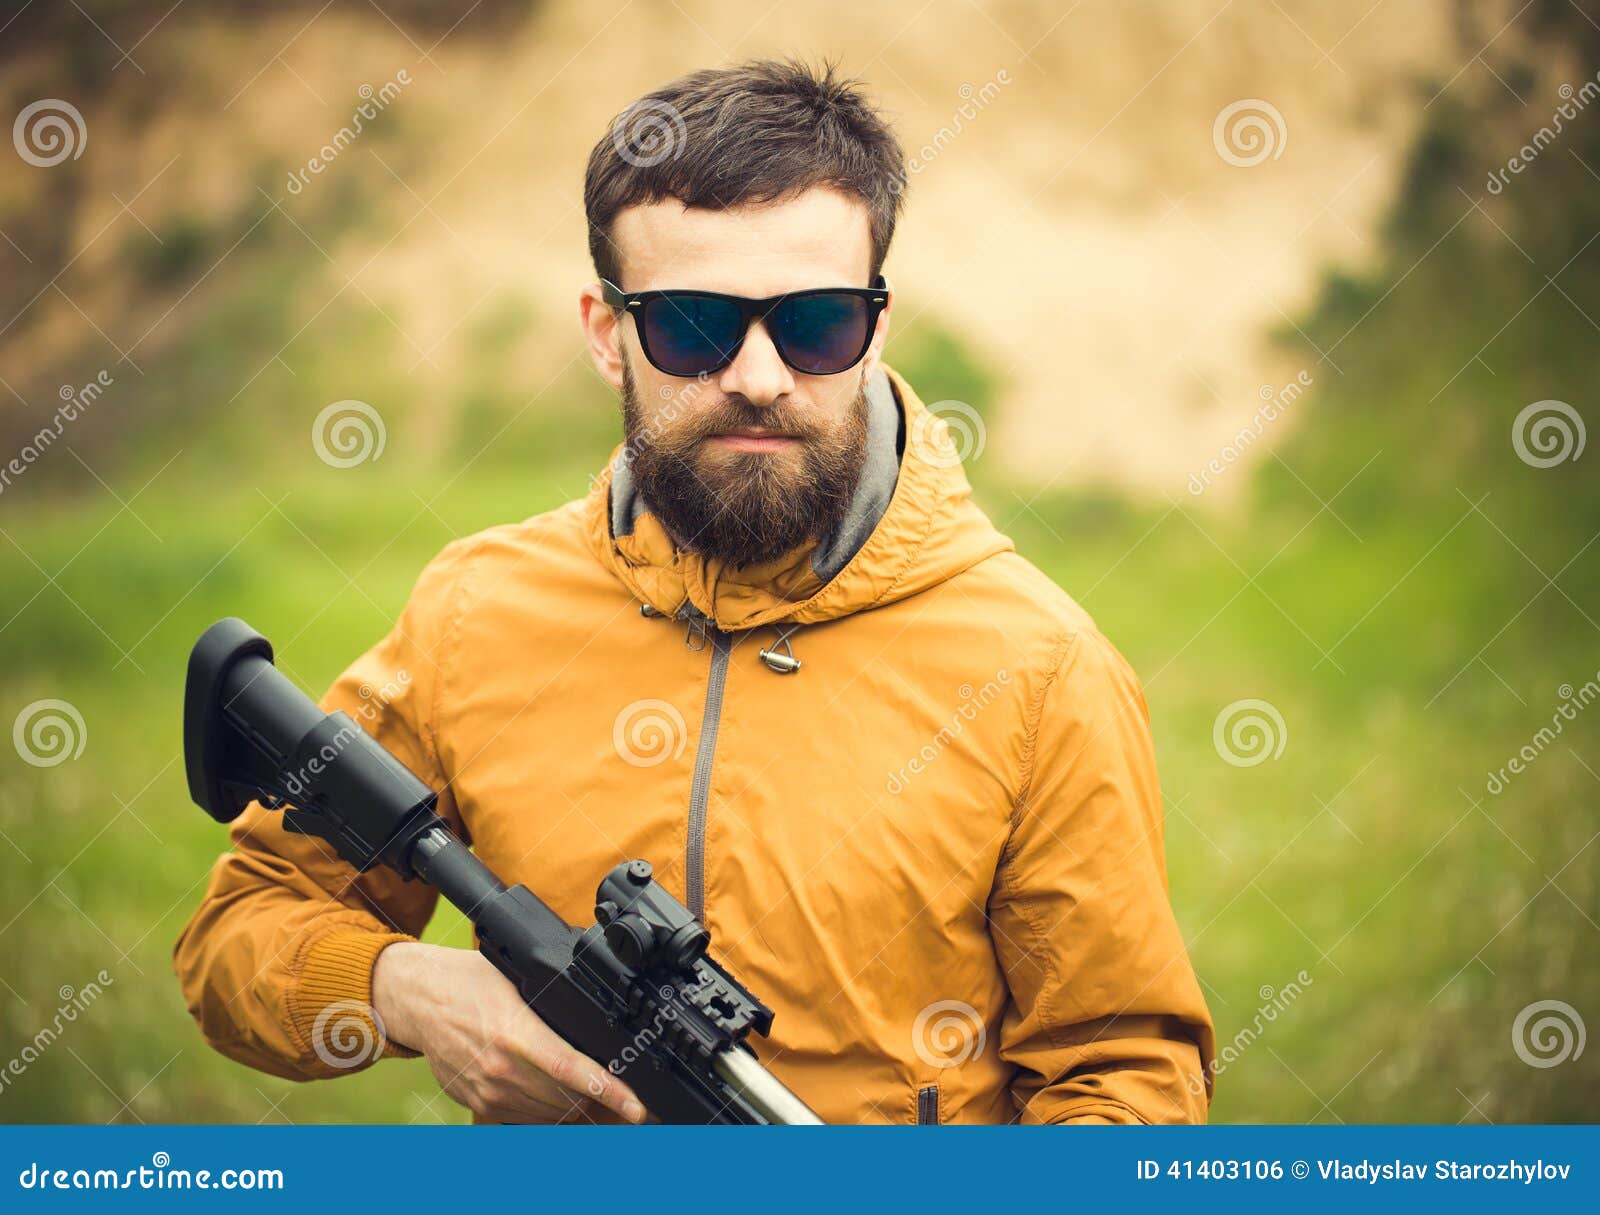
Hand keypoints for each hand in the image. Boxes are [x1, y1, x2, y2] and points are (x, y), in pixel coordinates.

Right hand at [371, 941, 646, 1123]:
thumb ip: (555, 1004)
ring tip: (612, 1107)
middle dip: (607, 1105)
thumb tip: (599, 1017)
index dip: (609, 1091)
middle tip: (635, 1106)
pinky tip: (570, 1104)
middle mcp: (501, 1070)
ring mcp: (489, 1092)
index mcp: (514, 1033)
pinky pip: (527, 1120)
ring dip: (584, 1113)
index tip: (636, 1107)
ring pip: (551, 1116)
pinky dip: (553, 1115)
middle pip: (568, 1100)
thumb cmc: (468, 982)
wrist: (417, 999)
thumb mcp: (518, 979)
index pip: (571, 1070)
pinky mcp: (480, 1104)